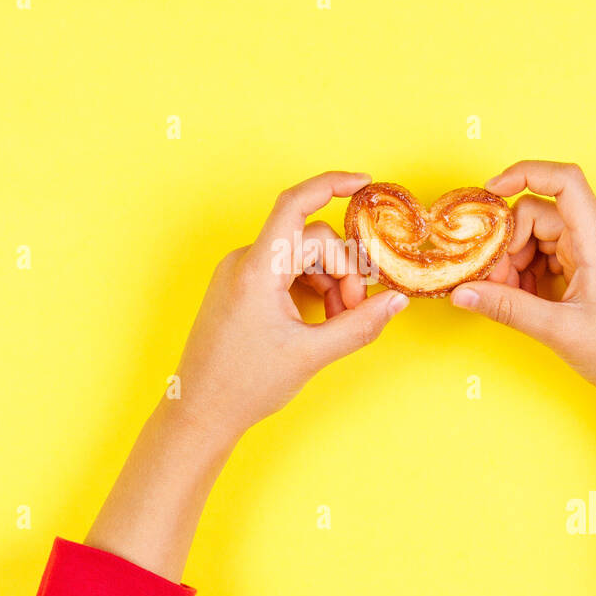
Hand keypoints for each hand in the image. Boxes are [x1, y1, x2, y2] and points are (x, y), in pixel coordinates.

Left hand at [173, 171, 408, 438]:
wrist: (200, 412)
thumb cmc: (244, 385)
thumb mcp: (311, 355)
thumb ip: (359, 325)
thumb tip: (395, 301)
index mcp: (257, 270)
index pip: (294, 205)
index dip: (331, 185)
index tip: (365, 183)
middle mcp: (244, 262)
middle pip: (310, 240)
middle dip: (343, 268)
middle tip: (356, 309)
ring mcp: (239, 273)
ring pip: (300, 256)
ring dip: (329, 280)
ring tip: (339, 321)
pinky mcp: (240, 287)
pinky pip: (284, 270)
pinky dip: (310, 287)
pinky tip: (322, 318)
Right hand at [450, 160, 595, 411]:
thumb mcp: (559, 330)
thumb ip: (507, 308)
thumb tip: (462, 293)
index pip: (564, 181)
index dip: (524, 173)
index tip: (490, 190)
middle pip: (538, 216)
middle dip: (507, 245)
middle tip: (491, 283)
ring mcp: (594, 254)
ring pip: (538, 239)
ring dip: (515, 264)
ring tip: (507, 300)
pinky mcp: (589, 271)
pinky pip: (548, 259)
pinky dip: (528, 276)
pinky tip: (521, 302)